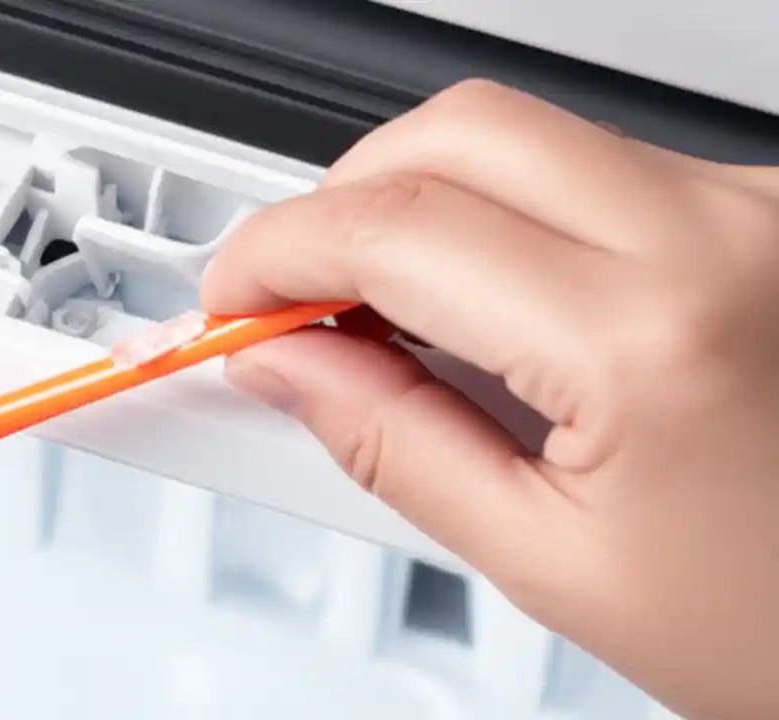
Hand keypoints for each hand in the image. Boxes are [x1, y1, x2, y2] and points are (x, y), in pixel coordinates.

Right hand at [203, 79, 778, 718]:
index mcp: (656, 333)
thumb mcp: (554, 567)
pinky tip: (483, 312)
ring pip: (520, 136)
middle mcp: (724, 230)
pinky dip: (500, 219)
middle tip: (293, 301)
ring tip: (385, 324)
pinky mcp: (765, 210)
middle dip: (336, 203)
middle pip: (451, 134)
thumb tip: (288, 370)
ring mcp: (757, 206)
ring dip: (417, 208)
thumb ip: (392, 448)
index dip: (277, 255)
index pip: (395, 228)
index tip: (231, 301)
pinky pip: (591, 169)